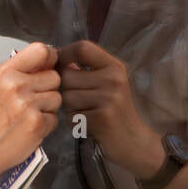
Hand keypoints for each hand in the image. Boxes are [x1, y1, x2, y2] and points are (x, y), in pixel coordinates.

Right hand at [0, 42, 60, 184]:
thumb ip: (22, 71)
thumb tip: (56, 59)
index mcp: (5, 72)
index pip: (41, 50)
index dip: (50, 58)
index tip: (47, 68)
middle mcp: (15, 85)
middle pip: (54, 76)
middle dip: (48, 89)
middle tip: (31, 101)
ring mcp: (27, 105)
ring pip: (57, 97)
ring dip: (48, 108)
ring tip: (28, 115)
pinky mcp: (36, 123)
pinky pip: (55, 117)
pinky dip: (46, 125)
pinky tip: (29, 128)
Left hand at [57, 40, 163, 179]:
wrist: (134, 141)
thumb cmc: (116, 111)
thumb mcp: (108, 83)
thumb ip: (85, 69)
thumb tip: (53, 57)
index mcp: (114, 66)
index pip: (82, 47)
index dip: (63, 54)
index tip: (57, 65)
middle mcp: (114, 79)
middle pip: (67, 75)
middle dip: (64, 89)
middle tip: (77, 100)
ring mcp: (109, 98)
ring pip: (66, 96)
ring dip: (69, 108)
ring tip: (85, 112)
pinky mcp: (102, 118)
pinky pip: (71, 115)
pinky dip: (75, 122)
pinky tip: (88, 124)